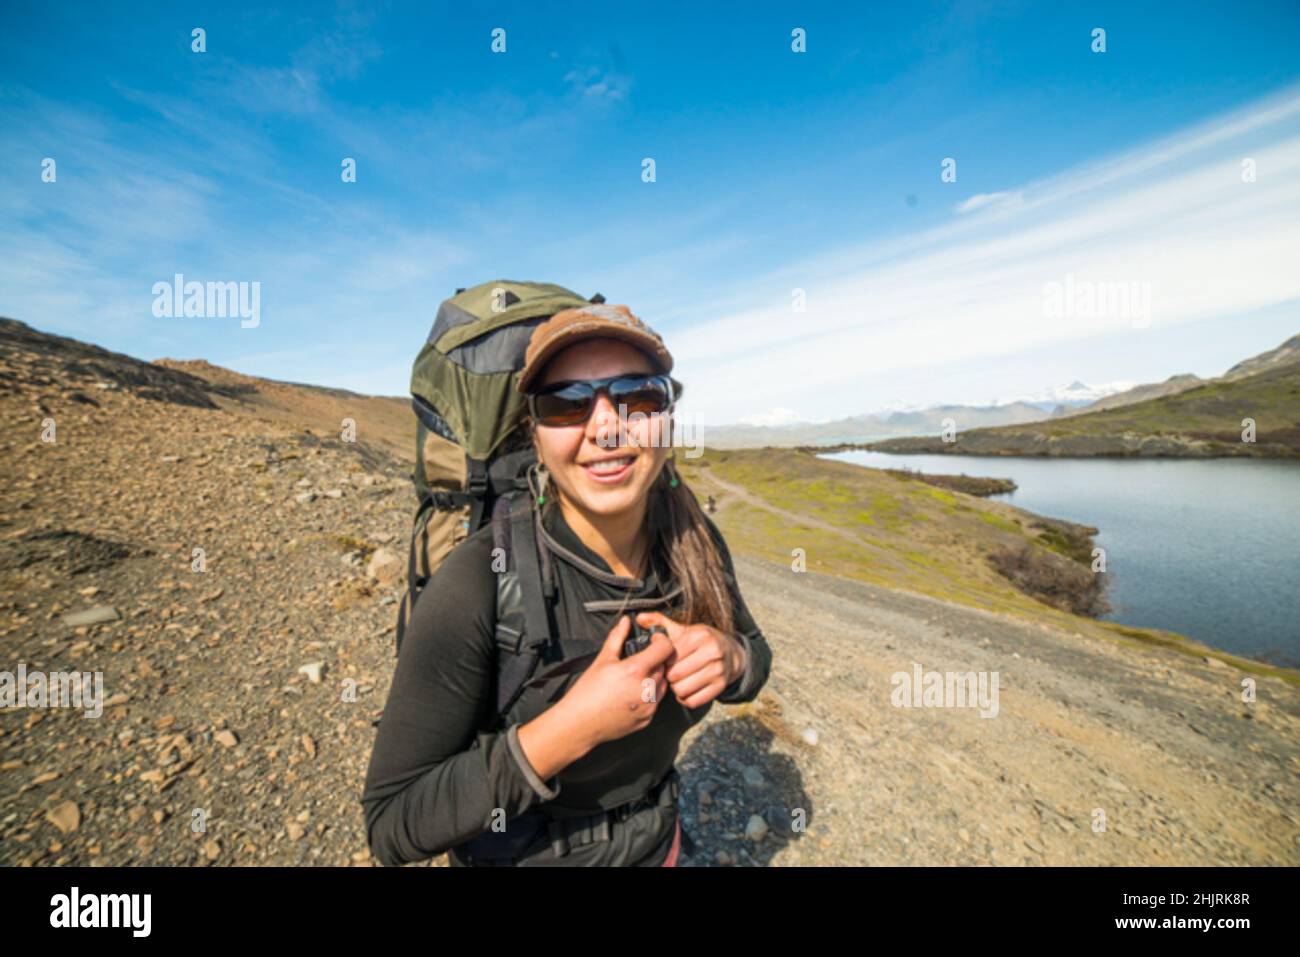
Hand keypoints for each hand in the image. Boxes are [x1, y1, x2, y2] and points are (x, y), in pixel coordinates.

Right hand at [558, 614, 674, 748]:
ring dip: (654, 678)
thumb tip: (626, 621)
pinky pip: (656, 701)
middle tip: (638, 661)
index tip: (653, 641)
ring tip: (633, 679)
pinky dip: (649, 695)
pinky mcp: (648, 719)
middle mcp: (647, 689)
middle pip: (664, 666)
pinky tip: (630, 695)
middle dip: (655, 660)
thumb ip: (617, 637)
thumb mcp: (603, 659)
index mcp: (636, 670)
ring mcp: (649, 706)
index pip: (665, 648)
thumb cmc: (587, 692)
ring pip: (662, 684)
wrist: (579, 723)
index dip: (661, 641)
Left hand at [635, 611, 746, 708]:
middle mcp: (712, 652)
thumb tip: (639, 618)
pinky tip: (686, 690)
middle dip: (669, 676)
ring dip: (676, 689)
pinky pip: (693, 701)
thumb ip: (659, 622)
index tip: (666, 660)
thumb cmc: (701, 641)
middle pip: (675, 674)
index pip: (670, 655)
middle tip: (671, 673)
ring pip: (682, 689)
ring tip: (678, 681)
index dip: (663, 660)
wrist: (731, 654)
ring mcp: (718, 670)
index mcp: (700, 635)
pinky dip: (686, 699)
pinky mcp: (720, 686)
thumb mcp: (682, 629)